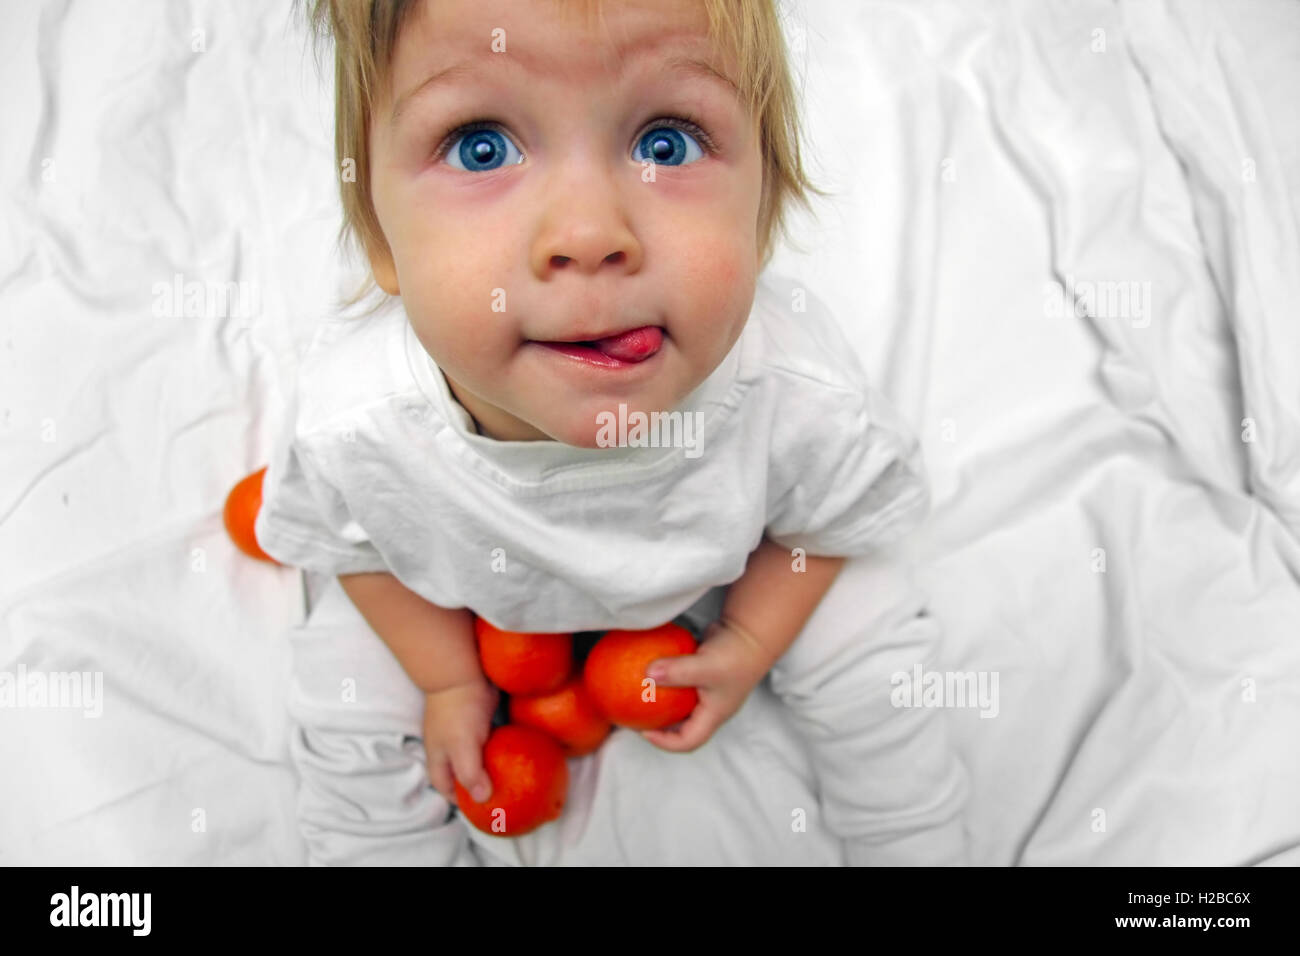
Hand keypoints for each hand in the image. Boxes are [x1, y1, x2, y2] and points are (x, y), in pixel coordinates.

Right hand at [422, 677, 498, 805]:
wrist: (461, 672)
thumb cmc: (458, 711)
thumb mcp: (463, 746)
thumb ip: (471, 773)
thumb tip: (482, 799)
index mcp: (439, 758)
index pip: (446, 787)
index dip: (458, 799)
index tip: (478, 809)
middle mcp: (448, 747)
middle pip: (460, 773)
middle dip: (475, 785)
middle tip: (498, 795)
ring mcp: (462, 732)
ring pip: (475, 756)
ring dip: (488, 766)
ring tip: (509, 778)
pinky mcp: (477, 719)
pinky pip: (487, 740)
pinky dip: (497, 748)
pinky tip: (512, 752)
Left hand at [639, 617, 773, 752]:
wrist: (751, 632)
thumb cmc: (734, 654)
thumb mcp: (705, 666)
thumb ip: (677, 671)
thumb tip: (646, 674)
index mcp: (713, 715)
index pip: (689, 741)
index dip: (665, 743)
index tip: (643, 731)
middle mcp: (710, 708)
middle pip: (682, 728)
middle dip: (659, 727)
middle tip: (637, 717)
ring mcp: (707, 692)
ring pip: (680, 706)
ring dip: (661, 704)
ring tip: (638, 698)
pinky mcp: (702, 675)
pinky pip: (680, 684)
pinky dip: (666, 681)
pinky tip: (649, 671)